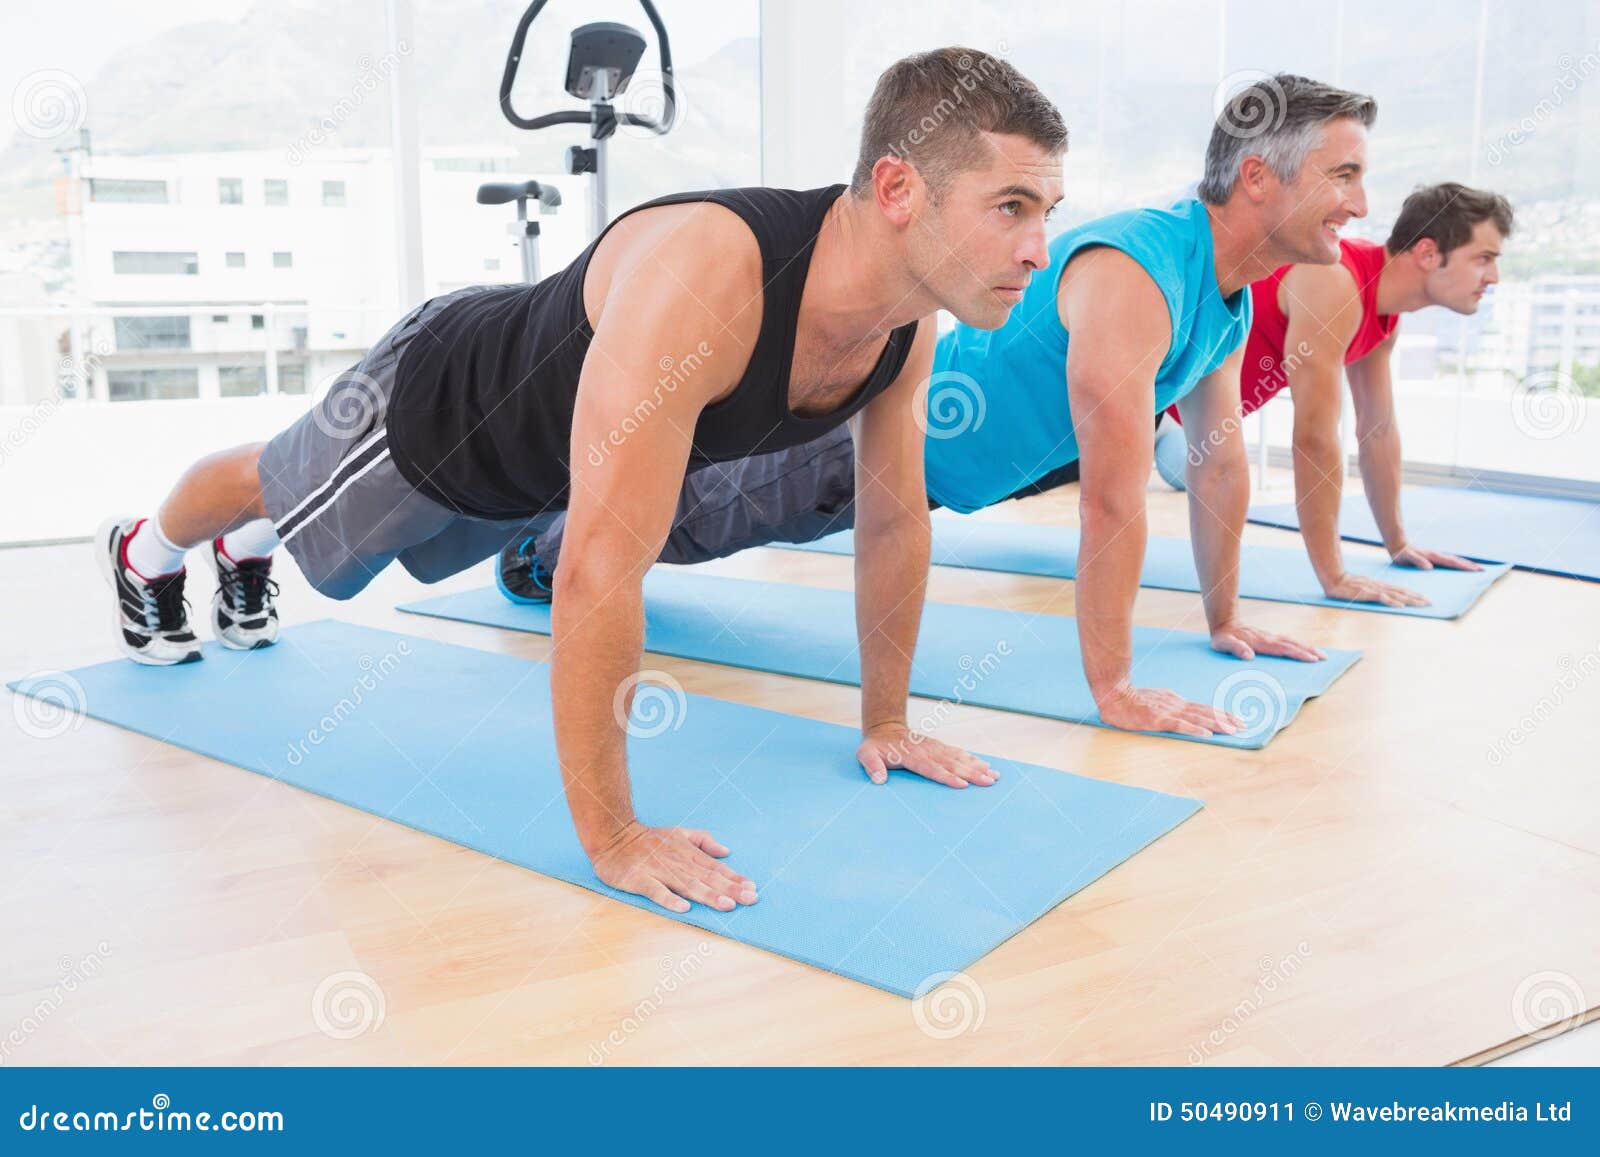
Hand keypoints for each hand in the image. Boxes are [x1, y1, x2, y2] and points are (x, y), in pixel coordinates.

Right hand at [589, 821, 757, 913]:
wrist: (613, 835)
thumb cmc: (648, 838)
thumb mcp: (679, 833)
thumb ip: (703, 841)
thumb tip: (726, 851)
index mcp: (688, 854)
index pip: (716, 868)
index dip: (735, 879)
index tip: (753, 889)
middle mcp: (678, 863)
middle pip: (707, 878)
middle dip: (730, 889)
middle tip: (750, 900)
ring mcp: (659, 871)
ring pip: (688, 885)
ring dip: (708, 895)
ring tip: (727, 905)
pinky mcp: (640, 879)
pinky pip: (656, 891)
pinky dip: (670, 899)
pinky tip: (684, 908)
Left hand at [856, 722, 996, 787]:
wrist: (884, 728)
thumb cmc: (874, 746)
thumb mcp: (865, 755)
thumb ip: (872, 766)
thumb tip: (879, 780)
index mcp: (911, 757)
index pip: (932, 768)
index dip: (947, 776)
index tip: (962, 784)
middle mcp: (927, 752)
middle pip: (952, 764)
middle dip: (972, 773)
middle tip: (989, 781)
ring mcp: (935, 749)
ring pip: (959, 758)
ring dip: (977, 766)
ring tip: (994, 775)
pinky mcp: (939, 747)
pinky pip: (958, 753)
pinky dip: (972, 758)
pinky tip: (986, 765)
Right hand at [1096, 681, 1241, 738]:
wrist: (1113, 694)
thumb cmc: (1129, 700)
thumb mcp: (1154, 701)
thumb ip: (1167, 707)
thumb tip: (1179, 714)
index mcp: (1175, 701)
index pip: (1202, 708)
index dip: (1221, 713)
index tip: (1236, 719)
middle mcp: (1176, 705)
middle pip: (1205, 712)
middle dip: (1226, 719)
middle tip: (1244, 725)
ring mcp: (1168, 711)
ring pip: (1198, 719)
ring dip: (1217, 725)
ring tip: (1233, 730)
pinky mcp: (1158, 720)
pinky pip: (1180, 725)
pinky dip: (1195, 730)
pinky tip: (1207, 734)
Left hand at [1210, 621, 1326, 662]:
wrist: (1224, 623)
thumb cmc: (1223, 638)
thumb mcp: (1223, 644)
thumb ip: (1235, 648)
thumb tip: (1249, 656)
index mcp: (1261, 642)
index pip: (1283, 648)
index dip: (1297, 653)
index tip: (1311, 659)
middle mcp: (1269, 639)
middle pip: (1292, 644)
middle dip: (1309, 651)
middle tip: (1324, 658)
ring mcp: (1271, 637)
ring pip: (1293, 641)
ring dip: (1307, 647)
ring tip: (1322, 655)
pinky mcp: (1270, 638)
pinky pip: (1289, 642)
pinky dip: (1300, 645)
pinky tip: (1307, 650)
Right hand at [1323, 572, 1429, 607]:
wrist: (1334, 580)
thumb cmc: (1348, 585)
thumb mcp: (1365, 588)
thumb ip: (1376, 592)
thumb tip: (1386, 598)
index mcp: (1381, 586)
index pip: (1401, 590)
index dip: (1414, 595)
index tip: (1426, 599)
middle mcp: (1381, 587)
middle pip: (1402, 593)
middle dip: (1417, 598)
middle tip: (1430, 603)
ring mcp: (1374, 590)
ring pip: (1395, 595)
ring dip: (1409, 600)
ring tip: (1421, 604)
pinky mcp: (1366, 593)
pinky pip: (1381, 598)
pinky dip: (1392, 602)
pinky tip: (1400, 605)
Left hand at [1392, 543, 1482, 571]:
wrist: (1397, 545)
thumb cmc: (1401, 553)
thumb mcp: (1407, 557)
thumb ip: (1417, 561)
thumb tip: (1429, 567)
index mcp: (1433, 556)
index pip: (1452, 562)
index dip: (1464, 566)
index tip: (1476, 569)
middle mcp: (1437, 555)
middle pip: (1457, 560)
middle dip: (1470, 565)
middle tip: (1483, 570)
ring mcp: (1436, 556)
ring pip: (1454, 560)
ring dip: (1466, 564)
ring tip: (1477, 568)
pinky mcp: (1433, 558)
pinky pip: (1449, 561)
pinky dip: (1457, 564)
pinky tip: (1460, 567)